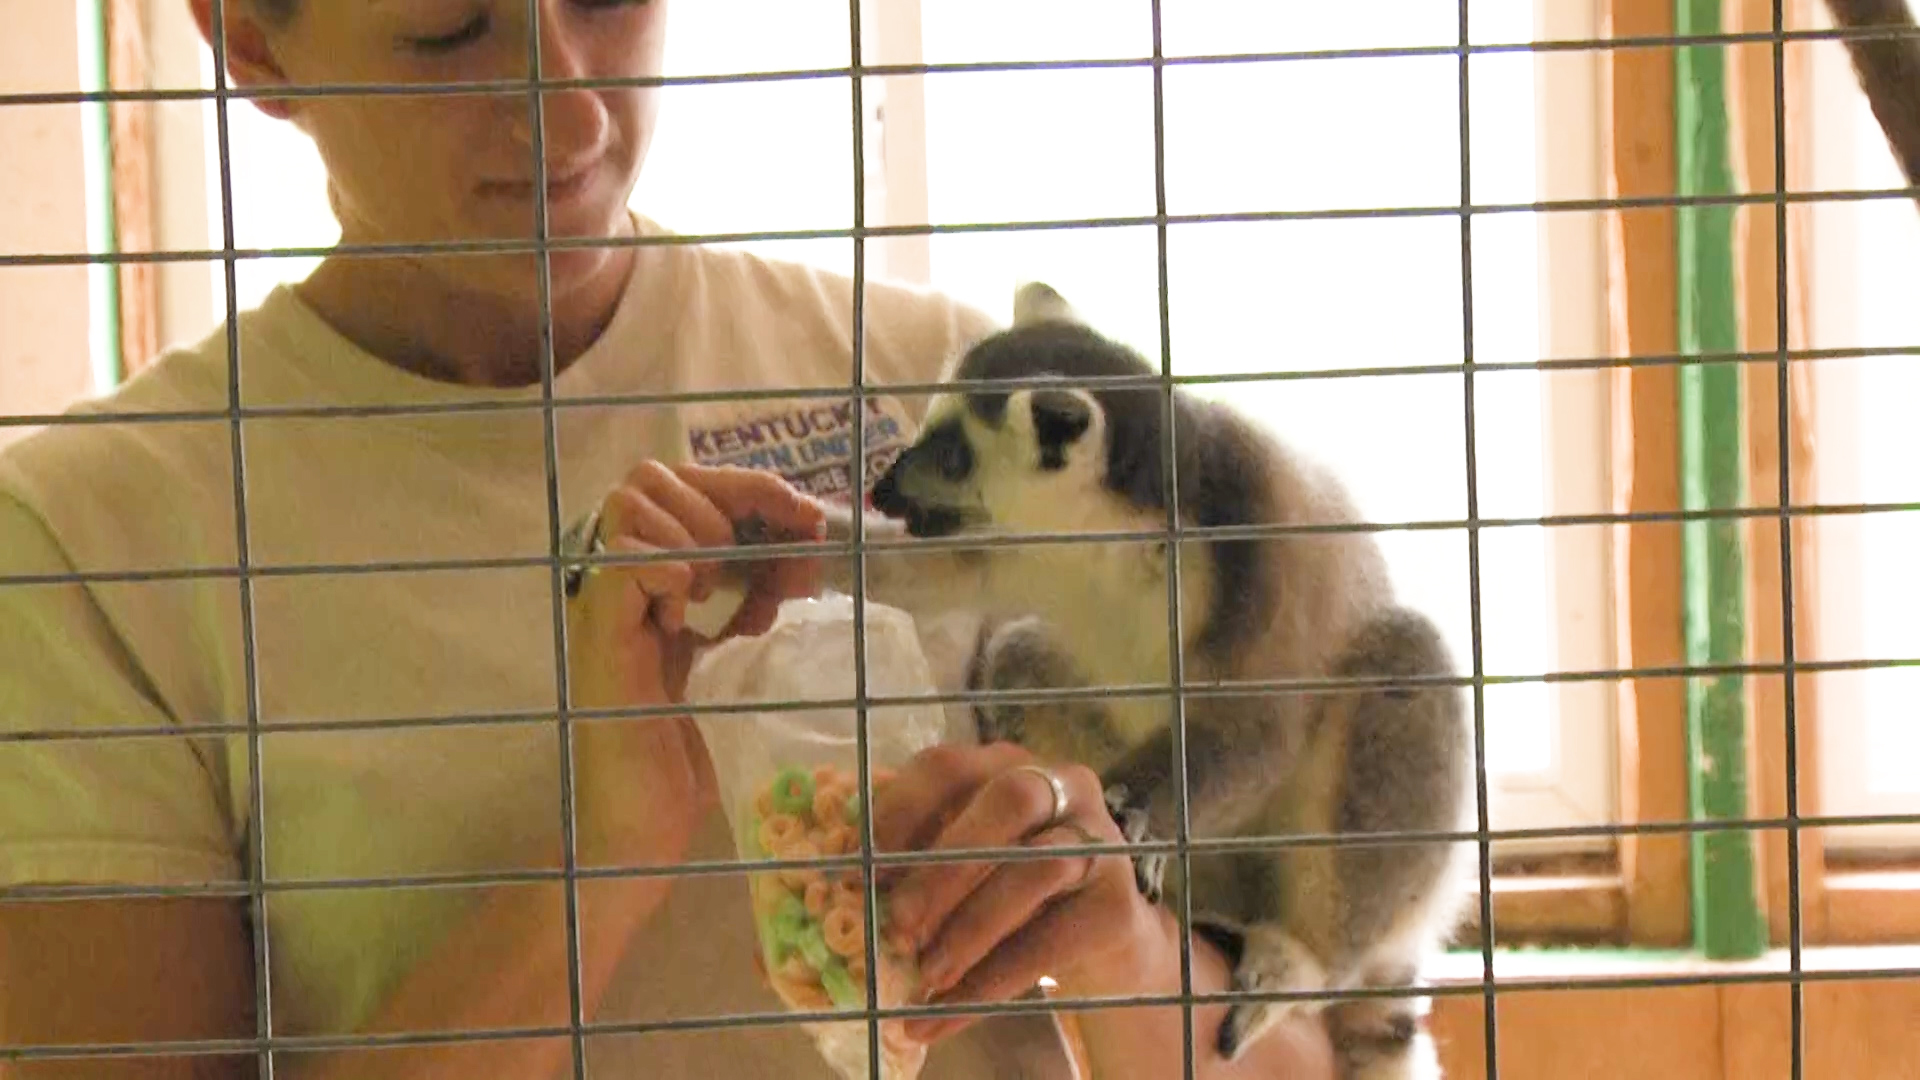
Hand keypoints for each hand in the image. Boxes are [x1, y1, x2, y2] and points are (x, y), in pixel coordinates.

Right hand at [564, 461, 825, 867]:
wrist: (648, 822)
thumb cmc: (691, 744)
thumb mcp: (747, 650)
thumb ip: (768, 592)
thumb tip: (810, 534)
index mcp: (652, 573)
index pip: (688, 484)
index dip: (750, 486)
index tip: (807, 514)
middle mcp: (618, 576)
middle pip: (651, 474)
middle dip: (722, 499)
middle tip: (751, 561)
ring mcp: (602, 601)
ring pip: (630, 503)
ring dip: (691, 533)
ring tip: (709, 592)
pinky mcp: (597, 634)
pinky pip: (622, 560)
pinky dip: (666, 571)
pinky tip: (684, 615)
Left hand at [868, 742, 1158, 1044]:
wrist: (1105, 941)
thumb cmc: (1013, 893)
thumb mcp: (965, 867)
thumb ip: (911, 868)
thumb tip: (826, 909)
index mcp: (1006, 765)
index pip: (949, 766)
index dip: (899, 812)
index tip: (854, 867)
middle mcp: (1061, 786)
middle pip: (1005, 803)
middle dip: (943, 866)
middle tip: (896, 924)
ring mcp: (1099, 841)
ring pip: (1035, 870)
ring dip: (970, 927)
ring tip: (926, 974)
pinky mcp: (1118, 904)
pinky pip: (1052, 940)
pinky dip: (993, 979)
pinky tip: (950, 1010)